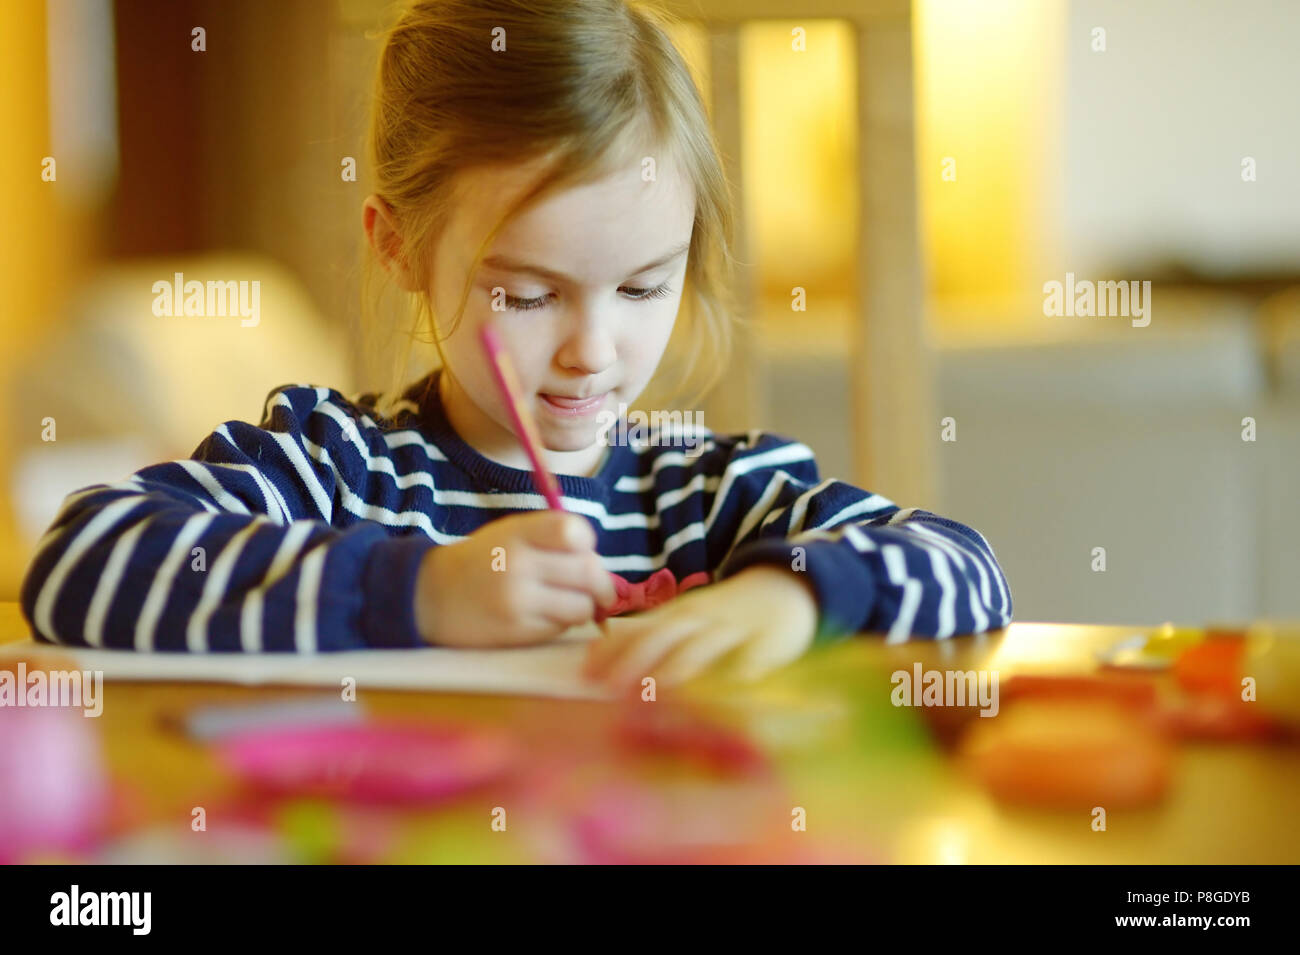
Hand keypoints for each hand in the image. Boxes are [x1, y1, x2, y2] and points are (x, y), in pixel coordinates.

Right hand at [415, 511, 616, 647]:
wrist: (429, 597)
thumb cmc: (481, 562)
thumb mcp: (509, 533)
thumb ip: (552, 538)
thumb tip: (600, 564)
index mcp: (517, 533)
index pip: (575, 531)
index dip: (588, 543)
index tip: (583, 551)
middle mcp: (518, 565)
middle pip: (589, 573)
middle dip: (600, 582)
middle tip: (596, 587)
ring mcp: (518, 602)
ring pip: (583, 606)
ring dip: (584, 606)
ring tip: (565, 601)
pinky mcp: (517, 632)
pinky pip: (563, 628)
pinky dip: (563, 622)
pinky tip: (544, 615)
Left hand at [582, 564, 818, 691]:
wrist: (786, 587)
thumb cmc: (726, 613)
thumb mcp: (687, 618)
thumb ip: (652, 636)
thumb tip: (602, 656)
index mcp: (679, 615)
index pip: (639, 629)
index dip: (612, 649)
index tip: (586, 670)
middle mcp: (701, 620)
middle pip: (662, 637)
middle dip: (633, 662)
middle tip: (608, 686)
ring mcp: (734, 631)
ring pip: (701, 649)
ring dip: (675, 670)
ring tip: (653, 692)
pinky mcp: (767, 645)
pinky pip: (750, 662)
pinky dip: (736, 676)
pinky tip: (719, 697)